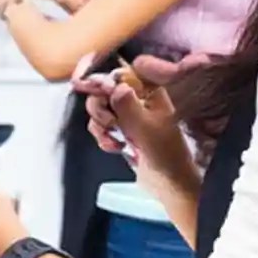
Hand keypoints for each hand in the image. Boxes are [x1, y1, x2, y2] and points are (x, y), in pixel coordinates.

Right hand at [80, 79, 194, 183]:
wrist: (168, 184)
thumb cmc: (164, 154)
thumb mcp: (145, 127)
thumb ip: (126, 104)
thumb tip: (112, 84)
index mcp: (150, 92)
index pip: (120, 74)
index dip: (102, 80)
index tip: (89, 88)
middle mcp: (138, 99)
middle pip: (103, 90)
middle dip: (100, 109)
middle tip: (110, 124)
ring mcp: (128, 115)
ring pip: (98, 109)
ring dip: (101, 126)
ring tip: (116, 140)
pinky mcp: (120, 131)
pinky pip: (99, 126)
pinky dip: (102, 137)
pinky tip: (114, 147)